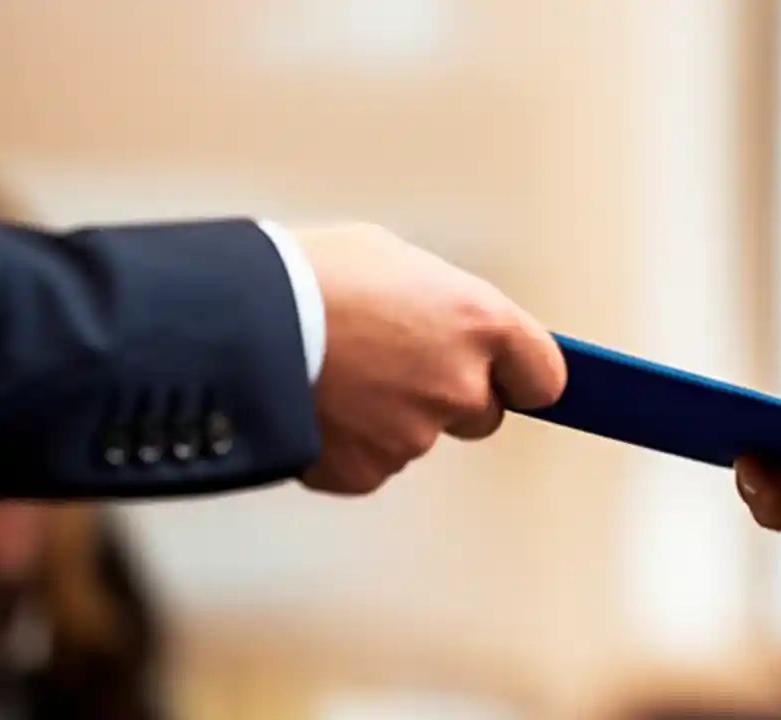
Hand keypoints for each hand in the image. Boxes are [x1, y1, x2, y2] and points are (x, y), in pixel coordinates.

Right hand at [294, 223, 565, 493]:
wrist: (236, 322)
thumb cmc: (311, 275)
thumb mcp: (393, 262)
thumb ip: (440, 305)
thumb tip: (450, 327)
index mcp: (480, 323)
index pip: (543, 374)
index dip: (525, 377)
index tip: (516, 380)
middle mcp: (460, 385)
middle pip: (482, 413)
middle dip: (449, 396)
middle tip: (395, 366)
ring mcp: (415, 435)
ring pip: (417, 436)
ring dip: (388, 415)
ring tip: (335, 372)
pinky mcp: (368, 471)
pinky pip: (370, 462)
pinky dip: (347, 443)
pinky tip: (315, 404)